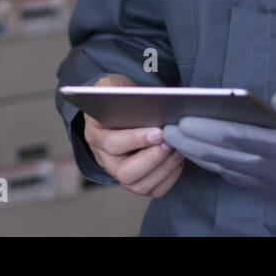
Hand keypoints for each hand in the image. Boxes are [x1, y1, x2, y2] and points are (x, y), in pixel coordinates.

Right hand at [82, 73, 184, 197]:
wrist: (125, 113)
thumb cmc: (119, 100)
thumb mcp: (111, 86)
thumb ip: (109, 87)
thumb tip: (111, 93)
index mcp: (97, 136)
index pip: (112, 144)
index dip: (135, 140)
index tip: (158, 131)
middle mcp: (106, 160)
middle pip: (125, 173)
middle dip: (152, 158)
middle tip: (170, 142)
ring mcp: (121, 174)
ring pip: (140, 185)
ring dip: (163, 168)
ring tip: (178, 148)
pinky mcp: (139, 183)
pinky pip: (154, 190)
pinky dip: (170, 176)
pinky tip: (179, 157)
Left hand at [162, 90, 275, 203]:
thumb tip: (273, 100)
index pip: (237, 140)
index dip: (207, 130)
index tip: (182, 119)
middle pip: (225, 158)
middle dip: (192, 144)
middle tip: (166, 129)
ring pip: (228, 171)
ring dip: (199, 156)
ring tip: (176, 140)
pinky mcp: (275, 194)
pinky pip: (239, 180)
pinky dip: (217, 166)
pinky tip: (201, 154)